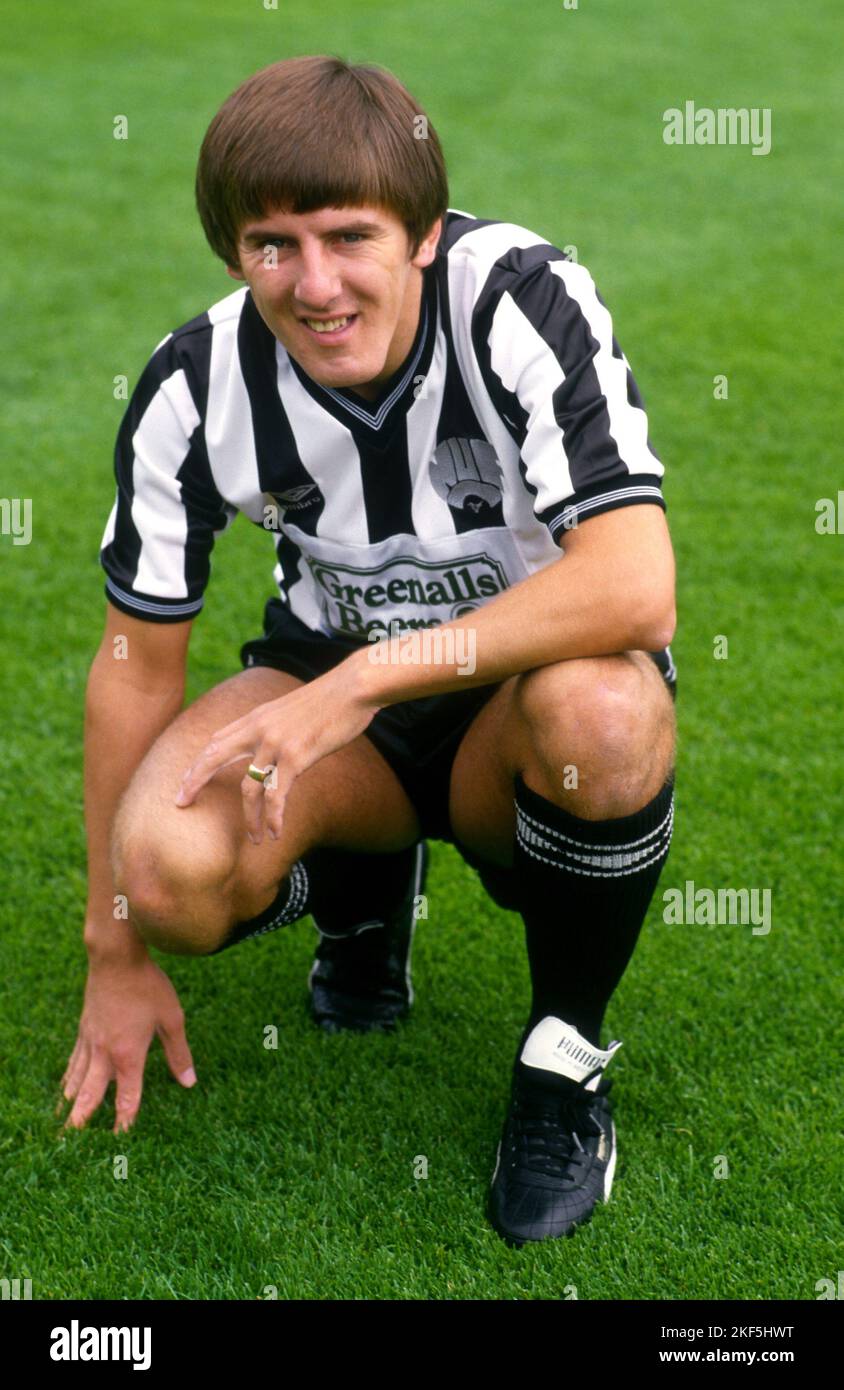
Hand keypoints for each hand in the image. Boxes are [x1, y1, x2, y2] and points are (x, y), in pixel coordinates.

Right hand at [59, 955, 195, 1133]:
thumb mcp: (172, 1019)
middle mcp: (105, 1054)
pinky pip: (73, 1062)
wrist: (116, 958)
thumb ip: (179, 1054)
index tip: (120, 1145)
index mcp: (129, 1055)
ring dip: (70, 1106)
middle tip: (72, 1148)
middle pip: (90, 1097)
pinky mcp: (83, 1030)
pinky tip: (65, 1088)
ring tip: (64, 1126)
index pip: (126, 1099)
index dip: (124, 1124)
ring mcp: (90, 1042)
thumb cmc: (148, 986)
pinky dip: (68, 1080)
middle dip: (81, 1124)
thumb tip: (189, 1082)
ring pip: (76, 1082)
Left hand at [174, 662, 378, 843]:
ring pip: (248, 788)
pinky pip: (277, 795)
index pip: (216, 740)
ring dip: (250, 818)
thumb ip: (273, 727)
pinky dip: (274, 818)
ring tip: (255, 838)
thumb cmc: (329, 700)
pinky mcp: (295, 756)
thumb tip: (269, 749)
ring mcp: (275, 743)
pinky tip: (275, 832)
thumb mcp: (291, 710)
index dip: (198, 763)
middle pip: (213, 758)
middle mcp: (258, 729)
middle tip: (180, 804)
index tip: (184, 782)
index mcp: (256, 717)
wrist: (353, 688)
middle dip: (194, 781)